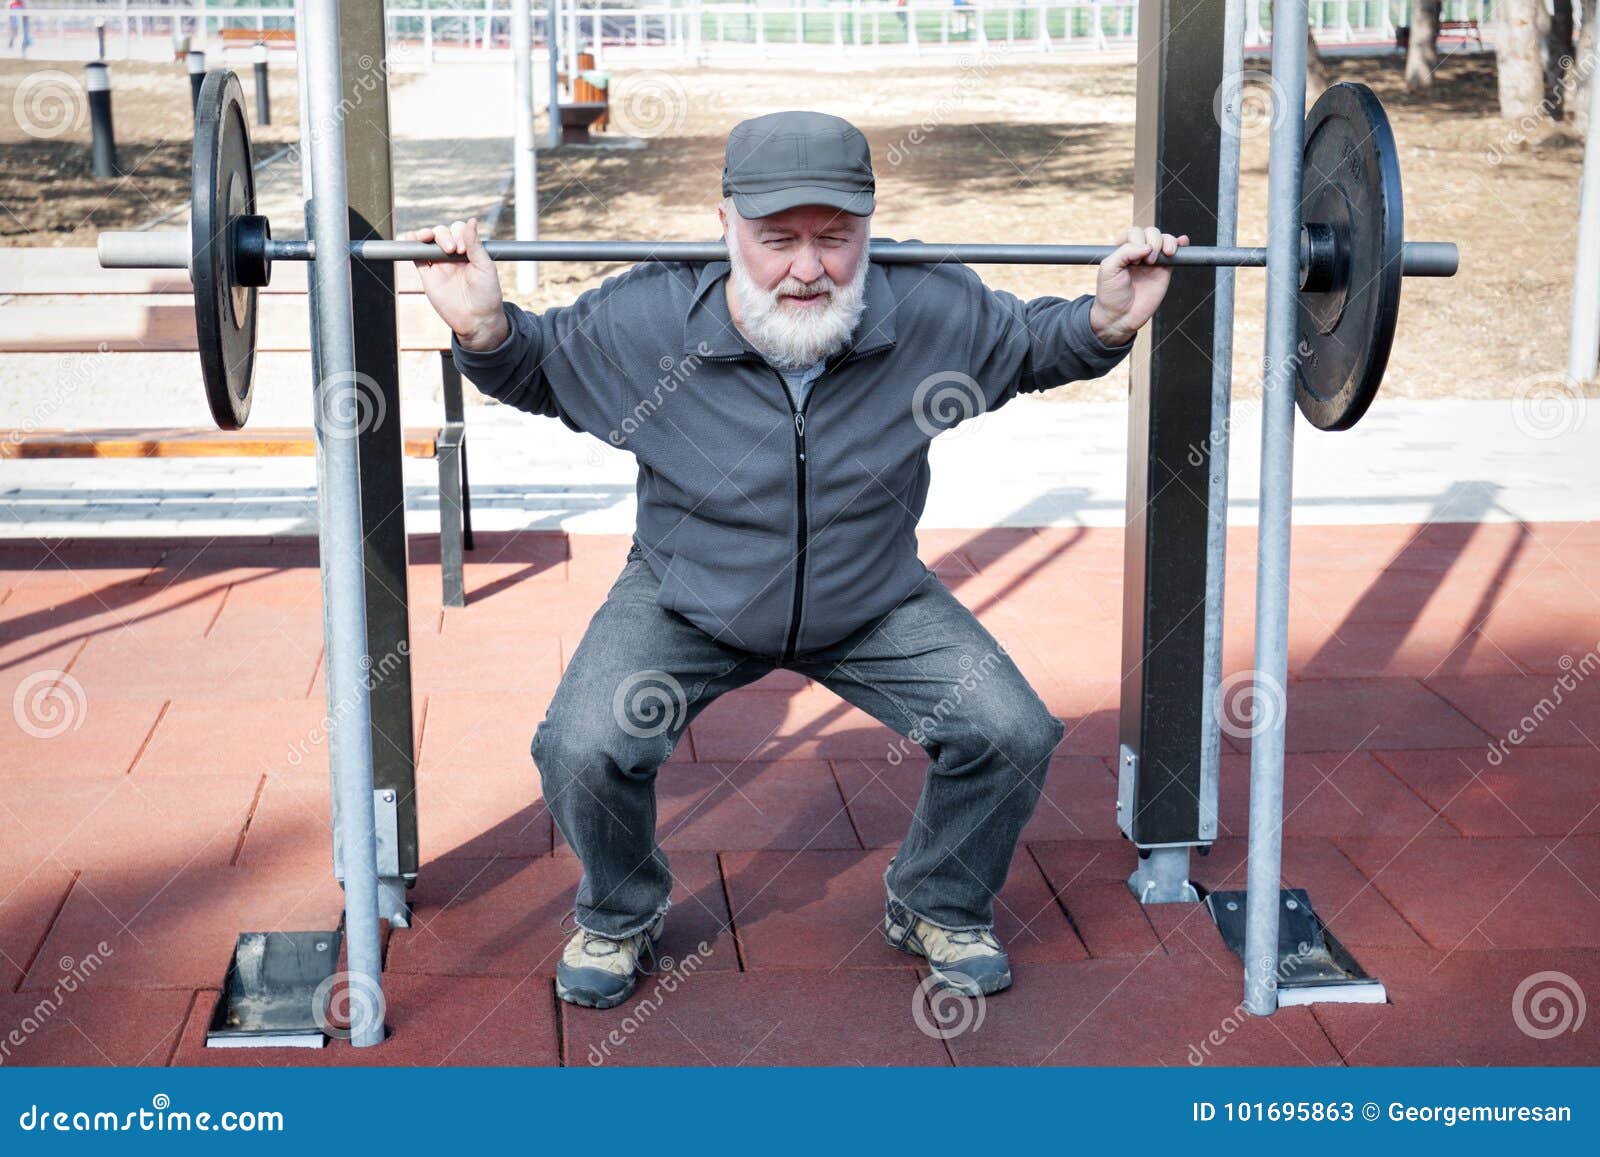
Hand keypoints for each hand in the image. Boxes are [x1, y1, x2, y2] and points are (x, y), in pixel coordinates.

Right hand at [406, 218, 507, 349]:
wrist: (476, 320)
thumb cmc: (486, 295)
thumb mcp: (485, 267)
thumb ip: (475, 244)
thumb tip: (471, 221)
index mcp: (470, 251)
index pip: (459, 230)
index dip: (459, 233)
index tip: (462, 250)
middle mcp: (453, 255)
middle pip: (442, 232)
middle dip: (444, 236)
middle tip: (452, 251)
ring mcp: (439, 264)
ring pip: (428, 241)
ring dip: (426, 234)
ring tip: (427, 237)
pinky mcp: (427, 274)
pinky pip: (416, 256)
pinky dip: (411, 245)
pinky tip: (410, 239)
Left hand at [1089, 225, 1189, 345]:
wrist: (1121, 317)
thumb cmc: (1111, 295)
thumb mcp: (1108, 269)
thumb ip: (1124, 252)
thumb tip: (1147, 246)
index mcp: (1122, 250)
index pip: (1134, 232)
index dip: (1137, 240)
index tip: (1133, 261)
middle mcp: (1138, 252)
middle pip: (1151, 232)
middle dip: (1153, 242)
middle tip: (1147, 263)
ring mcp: (1153, 260)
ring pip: (1164, 238)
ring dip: (1167, 241)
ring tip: (1165, 255)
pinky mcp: (1165, 270)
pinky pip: (1176, 252)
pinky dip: (1180, 243)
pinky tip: (1182, 242)